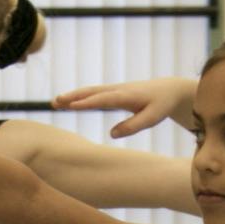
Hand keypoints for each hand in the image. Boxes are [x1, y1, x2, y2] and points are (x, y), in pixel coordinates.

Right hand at [50, 75, 194, 137]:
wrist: (169, 89)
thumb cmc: (161, 105)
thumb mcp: (152, 118)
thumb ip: (133, 126)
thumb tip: (112, 134)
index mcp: (126, 96)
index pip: (103, 99)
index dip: (87, 103)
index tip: (71, 106)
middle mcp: (118, 90)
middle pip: (91, 92)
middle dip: (73, 97)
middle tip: (55, 102)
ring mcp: (115, 89)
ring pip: (90, 91)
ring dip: (73, 96)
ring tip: (55, 102)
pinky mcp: (114, 91)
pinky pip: (94, 93)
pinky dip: (80, 96)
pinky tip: (70, 102)